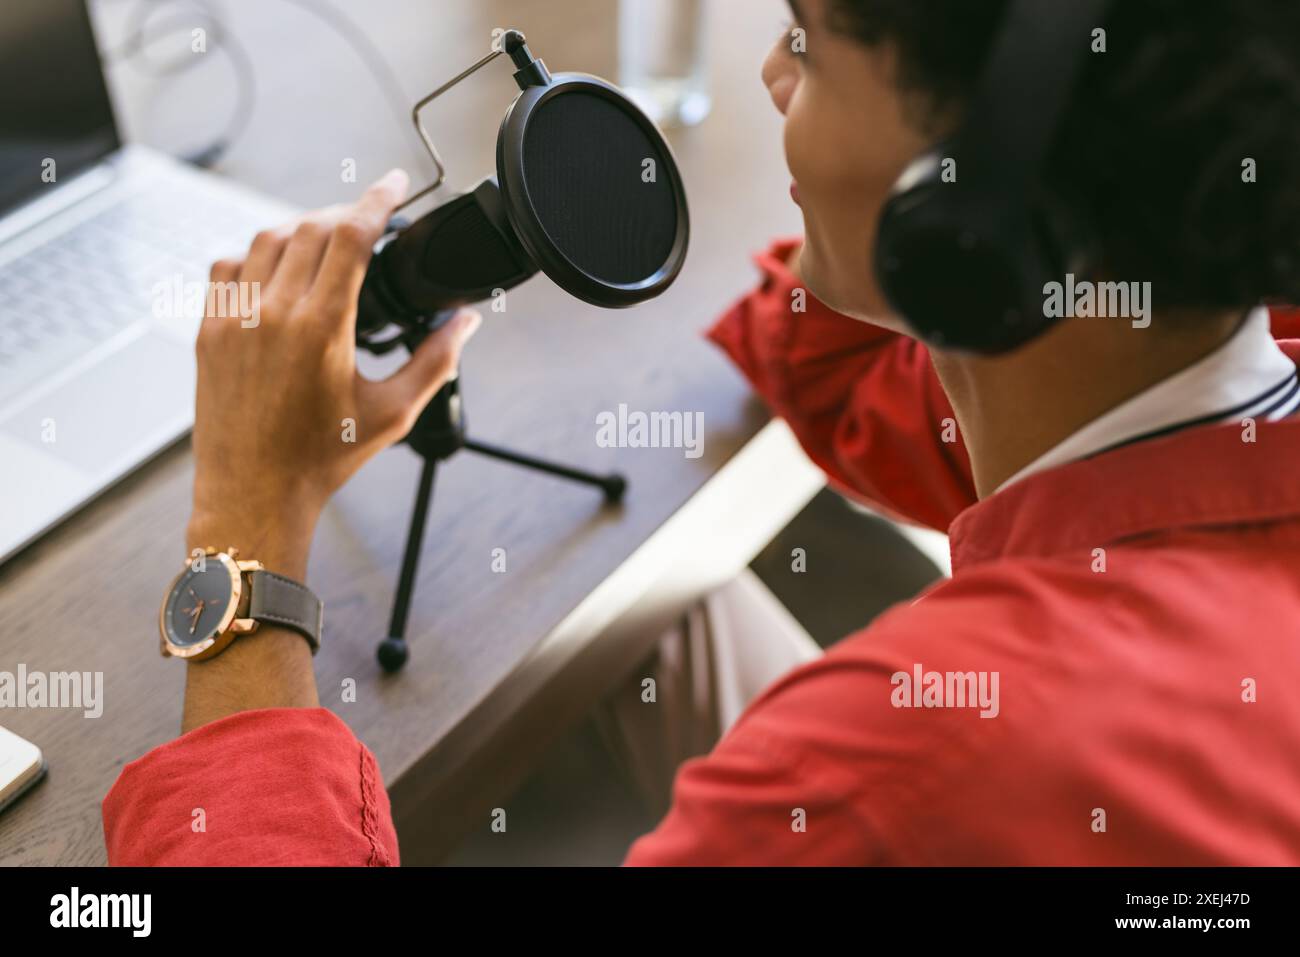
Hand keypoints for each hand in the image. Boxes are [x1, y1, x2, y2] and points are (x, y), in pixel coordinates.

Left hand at [187, 169, 481, 577]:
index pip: (352, 235)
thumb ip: (437, 359)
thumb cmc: (324, 458)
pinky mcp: (209, 330)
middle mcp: (273, 313)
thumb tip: (467, 323)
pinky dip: (256, 254)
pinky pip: (227, 265)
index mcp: (323, 327)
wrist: (255, 493)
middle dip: (345, 214)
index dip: (378, 199)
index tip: (393, 182)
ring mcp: (235, 318)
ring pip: (267, 238)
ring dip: (301, 229)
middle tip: (368, 223)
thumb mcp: (395, 411)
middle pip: (311, 226)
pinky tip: (278, 271)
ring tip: (327, 243)